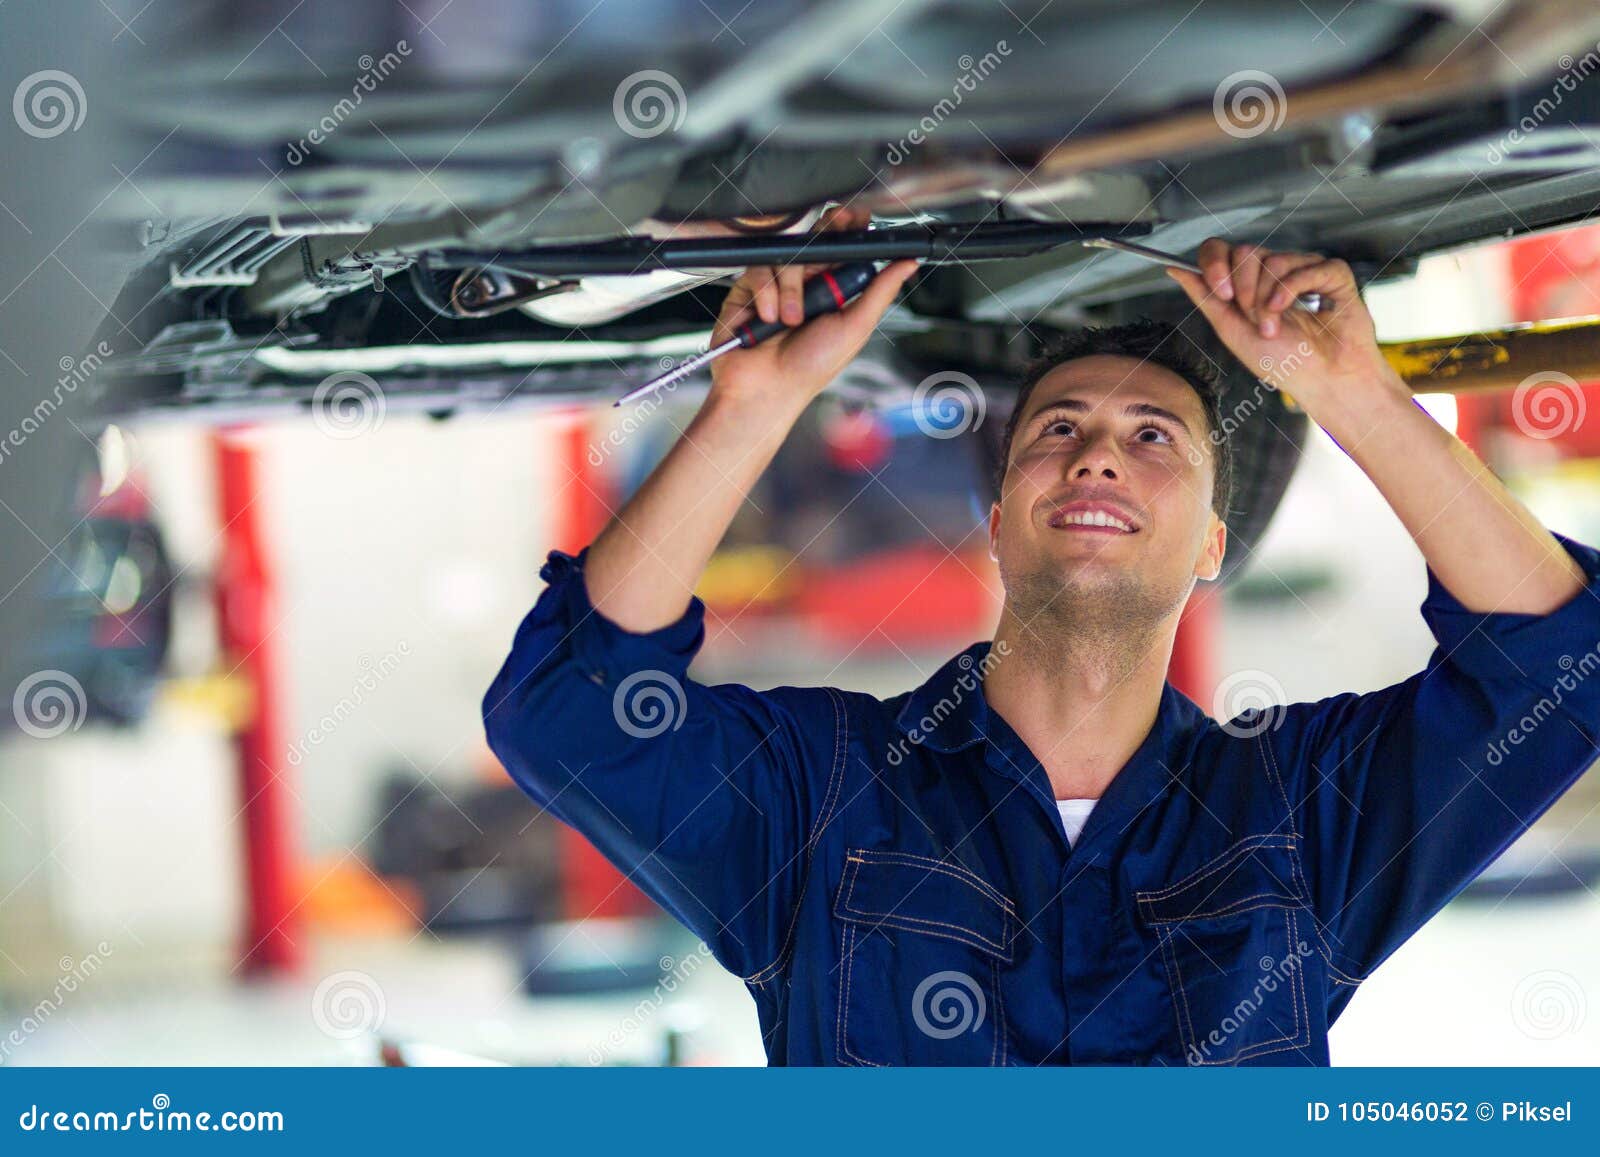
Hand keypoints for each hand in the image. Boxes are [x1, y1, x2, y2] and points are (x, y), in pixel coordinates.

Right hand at [707, 205, 918, 405]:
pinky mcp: (748, 288)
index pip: (843, 248)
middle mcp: (806, 283)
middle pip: (815, 239)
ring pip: (788, 256)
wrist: (766, 389)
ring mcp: (777, 284)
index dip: (849, 228)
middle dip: (824, 233)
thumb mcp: (855, 328)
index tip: (855, 217)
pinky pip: (758, 270)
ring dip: (792, 287)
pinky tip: (768, 318)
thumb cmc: (810, 369)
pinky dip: (766, 294)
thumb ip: (879, 292)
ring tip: (791, 320)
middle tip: (832, 227)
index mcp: (834, 291)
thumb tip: (908, 265)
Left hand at [1166, 238, 1404, 411]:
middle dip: (1244, 291)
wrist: (1322, 380)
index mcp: (1248, 282)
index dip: (1215, 263)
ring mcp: (1303, 269)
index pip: (1221, 249)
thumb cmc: (1281, 362)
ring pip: (1272, 260)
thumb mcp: (1231, 329)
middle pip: (1245, 252)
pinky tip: (1293, 312)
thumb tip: (1173, 268)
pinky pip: (1305, 265)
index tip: (1222, 293)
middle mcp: (1274, 271)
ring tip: (1276, 328)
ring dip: (1268, 301)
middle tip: (1255, 320)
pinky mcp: (1332, 272)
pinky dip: (1293, 290)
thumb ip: (1204, 296)